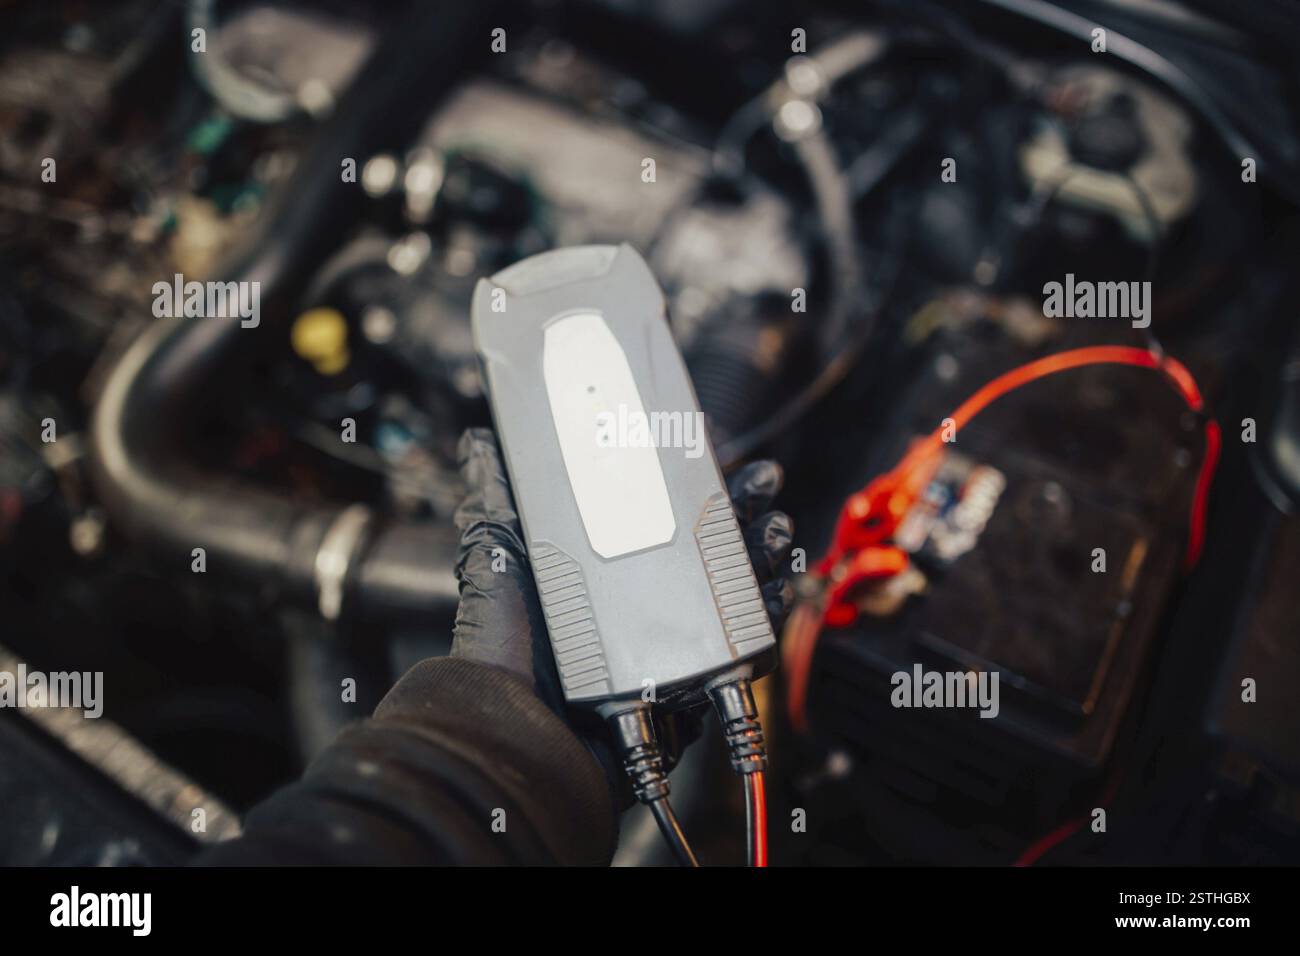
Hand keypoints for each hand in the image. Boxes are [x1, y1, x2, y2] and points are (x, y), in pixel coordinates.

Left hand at [448, 428, 793, 782]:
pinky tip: (775, 582)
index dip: (690, 483)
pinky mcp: (689, 681)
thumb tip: (480, 442)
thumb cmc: (500, 650)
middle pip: (704, 543)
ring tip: (772, 526)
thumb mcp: (496, 556)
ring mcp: (666, 643)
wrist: (518, 732)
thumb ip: (496, 498)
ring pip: (731, 586)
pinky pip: (740, 641)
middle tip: (760, 482)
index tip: (714, 452)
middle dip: (740, 508)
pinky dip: (766, 609)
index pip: (656, 512)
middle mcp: (637, 604)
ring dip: (761, 550)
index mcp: (600, 570)